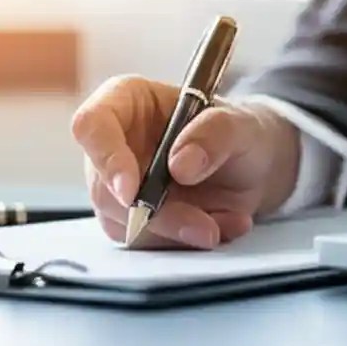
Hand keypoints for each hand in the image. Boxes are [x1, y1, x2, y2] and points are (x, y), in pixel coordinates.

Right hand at [71, 76, 301, 248]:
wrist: (254, 167)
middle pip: (104, 186)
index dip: (105, 158)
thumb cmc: (239, 132)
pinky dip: (182, 243)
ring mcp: (120, 186)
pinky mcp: (134, 220)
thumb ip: (214, 135)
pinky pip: (145, 242)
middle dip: (152, 214)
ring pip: (122, 222)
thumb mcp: (241, 124)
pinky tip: (219, 227)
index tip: (131, 191)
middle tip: (203, 226)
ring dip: (172, 232)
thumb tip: (180, 165)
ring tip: (220, 225)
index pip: (92, 125)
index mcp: (127, 102)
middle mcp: (115, 144)